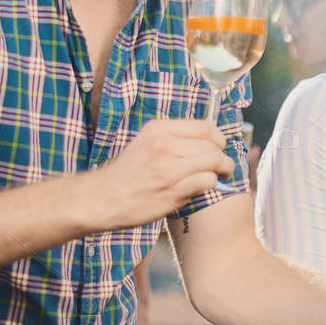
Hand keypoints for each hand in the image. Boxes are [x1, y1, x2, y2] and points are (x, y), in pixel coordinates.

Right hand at [91, 119, 234, 228]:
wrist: (102, 198)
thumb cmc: (127, 173)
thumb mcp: (146, 142)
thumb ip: (174, 138)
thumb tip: (209, 138)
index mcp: (159, 129)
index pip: (205, 127)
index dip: (218, 138)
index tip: (219, 147)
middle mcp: (164, 145)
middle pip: (213, 145)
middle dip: (222, 156)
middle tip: (222, 166)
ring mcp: (168, 168)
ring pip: (214, 161)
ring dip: (223, 170)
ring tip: (221, 176)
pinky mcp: (172, 191)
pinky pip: (206, 181)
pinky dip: (210, 184)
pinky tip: (202, 187)